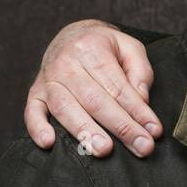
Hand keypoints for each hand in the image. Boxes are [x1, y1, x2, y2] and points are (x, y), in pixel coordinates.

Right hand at [24, 21, 162, 157]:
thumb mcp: (130, 48)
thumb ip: (140, 73)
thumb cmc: (107, 48)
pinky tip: (49, 144)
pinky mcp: (36, 93)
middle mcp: (65, 63)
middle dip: (120, 127)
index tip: (154, 131)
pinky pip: (32, 112)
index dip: (137, 111)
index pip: (118, 86)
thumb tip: (142, 101)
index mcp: (91, 49)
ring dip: (85, 131)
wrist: (73, 36)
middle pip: (95, 100)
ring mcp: (47, 79)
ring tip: (103, 151)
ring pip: (65, 108)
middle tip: (141, 147)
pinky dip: (37, 128)